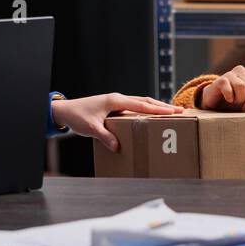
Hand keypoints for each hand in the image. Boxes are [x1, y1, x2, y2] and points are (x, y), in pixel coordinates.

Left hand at [52, 93, 182, 151]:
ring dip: (155, 107)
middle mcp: (118, 99)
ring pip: (141, 103)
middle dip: (163, 106)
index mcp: (116, 101)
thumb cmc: (77, 116)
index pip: (142, 105)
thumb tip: (118, 147)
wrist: (65, 110)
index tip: (174, 112)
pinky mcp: (113, 106)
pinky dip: (145, 110)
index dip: (159, 109)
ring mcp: (116, 101)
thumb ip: (105, 137)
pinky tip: (150, 116)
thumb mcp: (91, 129)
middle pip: (145, 101)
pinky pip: (134, 107)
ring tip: (171, 112)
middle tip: (180, 111)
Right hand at [200, 66, 244, 112]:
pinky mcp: (220, 79)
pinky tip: (229, 99)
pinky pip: (228, 87)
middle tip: (244, 109)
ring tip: (237, 103)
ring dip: (240, 100)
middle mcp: (243, 70)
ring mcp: (231, 73)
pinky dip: (229, 96)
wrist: (217, 101)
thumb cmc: (237, 101)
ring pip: (241, 87)